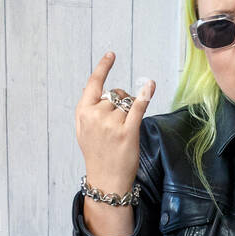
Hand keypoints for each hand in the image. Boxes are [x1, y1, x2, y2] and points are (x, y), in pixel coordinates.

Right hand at [75, 52, 155, 192]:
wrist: (106, 180)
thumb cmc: (97, 155)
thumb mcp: (83, 131)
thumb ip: (87, 109)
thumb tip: (92, 87)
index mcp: (83, 113)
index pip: (93, 83)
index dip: (103, 68)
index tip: (111, 55)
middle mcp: (96, 115)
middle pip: (115, 94)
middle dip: (120, 103)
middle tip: (117, 124)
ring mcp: (112, 124)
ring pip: (126, 103)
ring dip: (129, 112)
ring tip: (123, 131)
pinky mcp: (128, 132)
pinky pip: (138, 106)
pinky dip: (145, 94)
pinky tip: (150, 85)